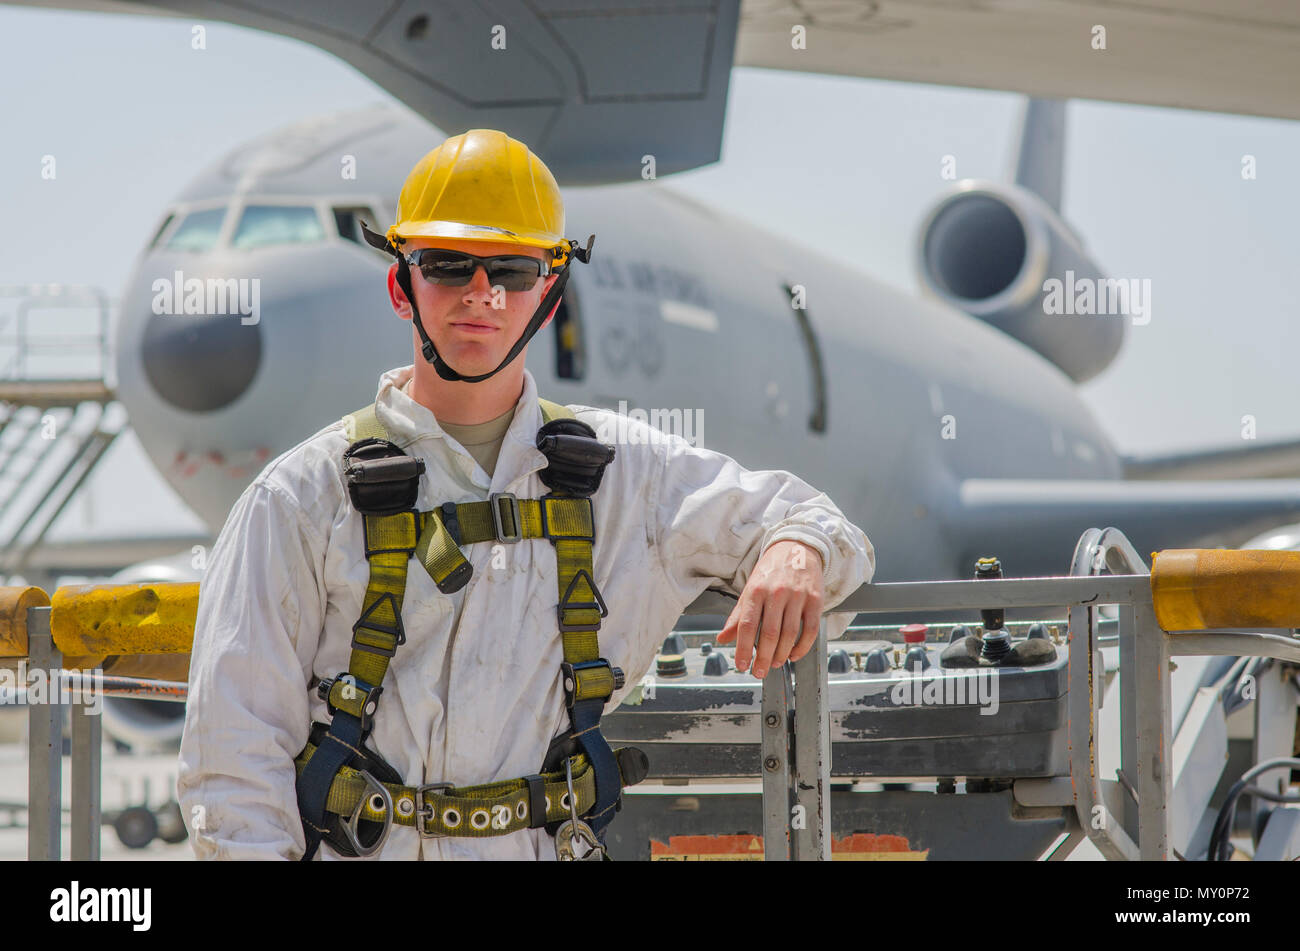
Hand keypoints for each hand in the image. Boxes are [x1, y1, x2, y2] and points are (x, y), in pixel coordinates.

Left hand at [717, 540, 824, 678]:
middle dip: (763, 657)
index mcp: (756, 590)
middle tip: (759, 671)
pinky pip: (811, 630)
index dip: (743, 648)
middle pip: (770, 633)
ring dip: (782, 654)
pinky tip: (794, 654)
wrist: (797, 547)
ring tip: (775, 663)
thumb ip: (737, 616)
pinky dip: (803, 647)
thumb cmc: (771, 571)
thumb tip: (723, 638)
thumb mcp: (750, 588)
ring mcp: (798, 596)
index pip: (748, 624)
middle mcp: (777, 592)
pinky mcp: (815, 599)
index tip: (741, 665)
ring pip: (790, 634)